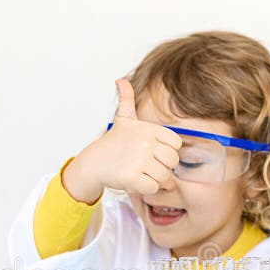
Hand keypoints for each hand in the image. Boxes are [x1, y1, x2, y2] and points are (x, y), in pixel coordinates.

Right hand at [62, 79, 181, 203]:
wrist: (93, 162)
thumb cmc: (112, 143)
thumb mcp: (123, 119)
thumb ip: (127, 100)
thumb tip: (120, 81)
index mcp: (148, 129)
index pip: (176, 144)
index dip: (167, 151)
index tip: (154, 154)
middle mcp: (145, 143)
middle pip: (172, 161)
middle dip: (163, 168)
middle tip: (149, 168)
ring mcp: (138, 160)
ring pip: (164, 177)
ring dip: (155, 180)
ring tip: (143, 175)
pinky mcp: (132, 177)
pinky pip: (153, 187)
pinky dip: (147, 189)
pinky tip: (137, 183)